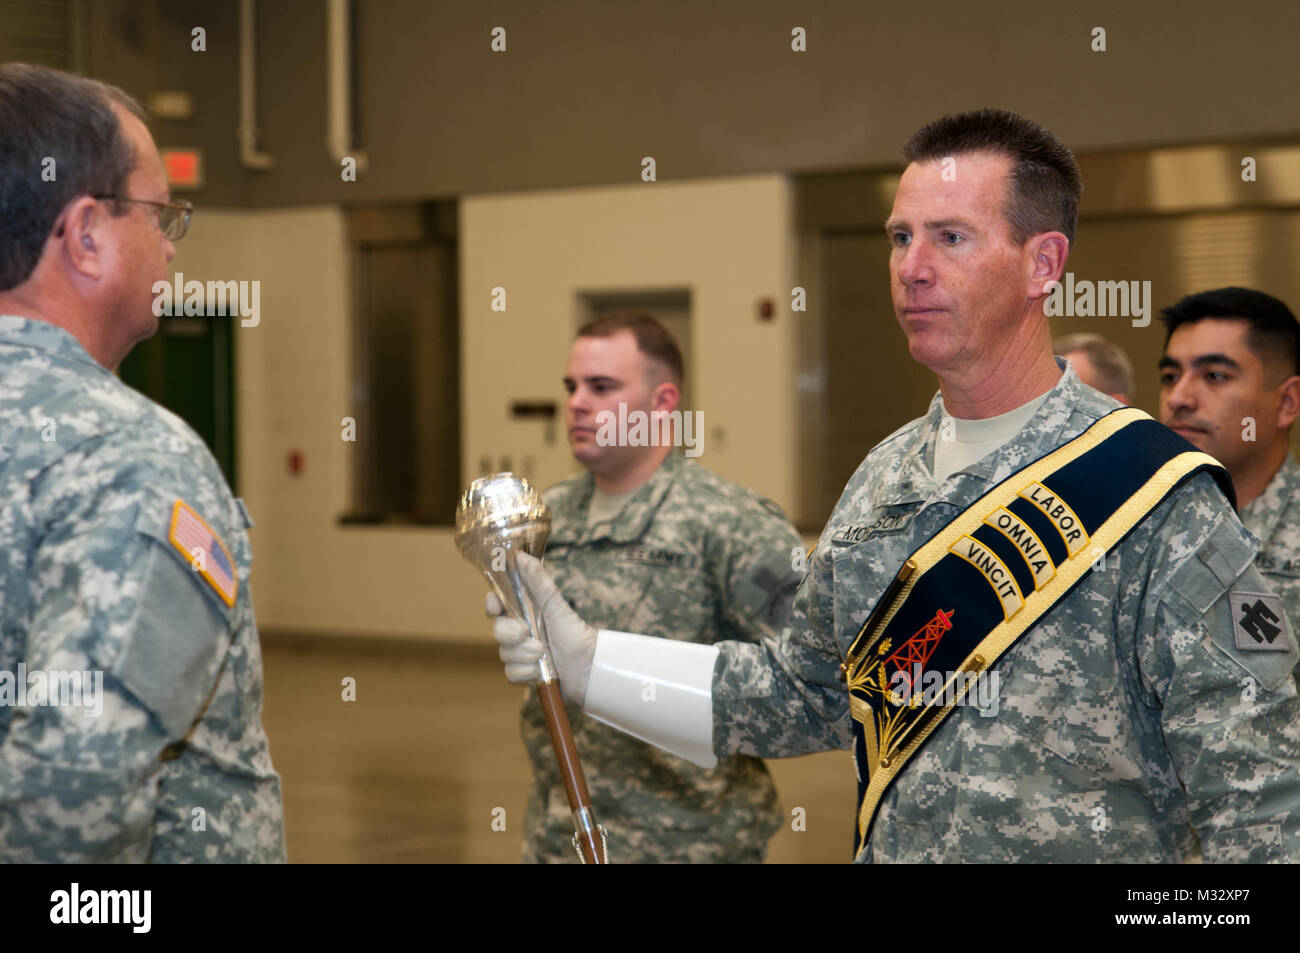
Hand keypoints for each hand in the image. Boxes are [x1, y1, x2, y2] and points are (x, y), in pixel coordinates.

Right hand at [485, 553, 597, 705]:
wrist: (591, 667)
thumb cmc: (577, 634)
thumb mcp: (557, 606)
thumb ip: (539, 583)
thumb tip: (522, 556)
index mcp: (527, 612)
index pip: (498, 605)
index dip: (493, 604)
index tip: (496, 605)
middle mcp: (521, 632)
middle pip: (497, 631)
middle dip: (510, 633)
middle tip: (525, 633)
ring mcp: (522, 653)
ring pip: (504, 654)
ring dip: (523, 655)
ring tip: (543, 654)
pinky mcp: (525, 674)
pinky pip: (511, 673)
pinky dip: (526, 672)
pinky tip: (540, 671)